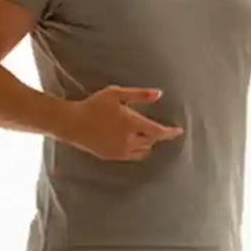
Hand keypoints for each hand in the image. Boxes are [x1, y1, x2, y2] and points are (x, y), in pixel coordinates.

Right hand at [60, 86, 183, 160]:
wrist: (71, 123)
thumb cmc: (94, 105)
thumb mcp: (117, 94)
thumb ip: (140, 94)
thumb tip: (159, 94)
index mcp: (131, 123)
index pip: (158, 132)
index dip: (170, 132)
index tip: (179, 131)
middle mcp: (128, 139)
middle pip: (152, 141)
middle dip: (157, 135)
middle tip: (159, 128)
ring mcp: (120, 150)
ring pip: (144, 151)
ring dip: (148, 143)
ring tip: (146, 134)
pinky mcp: (112, 156)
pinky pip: (133, 156)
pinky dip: (138, 150)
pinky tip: (135, 142)